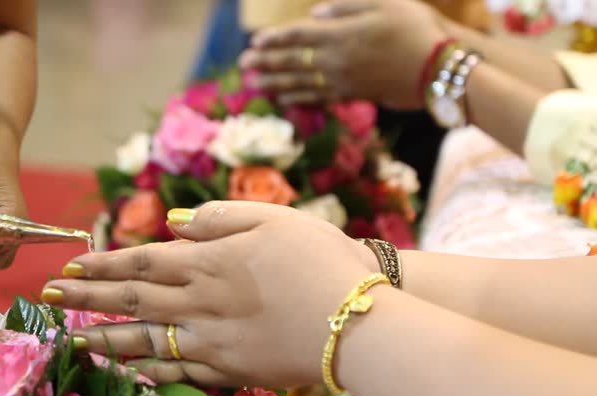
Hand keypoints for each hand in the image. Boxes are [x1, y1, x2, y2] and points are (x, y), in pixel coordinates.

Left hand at [43, 201, 379, 387]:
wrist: (358, 320)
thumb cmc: (320, 259)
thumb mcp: (273, 218)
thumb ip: (220, 219)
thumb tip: (173, 225)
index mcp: (207, 261)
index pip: (140, 260)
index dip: (102, 264)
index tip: (69, 267)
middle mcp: (199, 302)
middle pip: (131, 298)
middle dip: (86, 298)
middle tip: (47, 299)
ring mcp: (211, 340)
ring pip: (145, 338)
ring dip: (105, 337)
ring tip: (73, 338)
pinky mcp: (229, 369)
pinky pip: (177, 370)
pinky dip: (148, 369)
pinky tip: (128, 370)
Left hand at [239, 0, 447, 109]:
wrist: (439, 67)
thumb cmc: (416, 28)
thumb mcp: (384, 4)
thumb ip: (346, 7)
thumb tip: (315, 12)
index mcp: (340, 33)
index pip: (297, 35)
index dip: (274, 39)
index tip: (254, 43)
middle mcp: (336, 59)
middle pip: (292, 61)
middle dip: (265, 63)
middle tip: (242, 67)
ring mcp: (342, 80)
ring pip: (300, 82)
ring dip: (275, 83)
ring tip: (254, 86)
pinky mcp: (353, 94)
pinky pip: (318, 98)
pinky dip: (298, 98)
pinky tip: (284, 100)